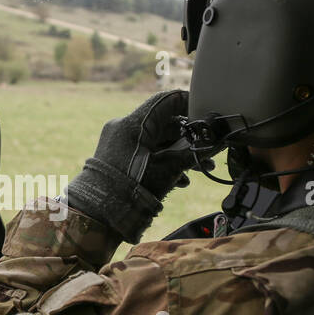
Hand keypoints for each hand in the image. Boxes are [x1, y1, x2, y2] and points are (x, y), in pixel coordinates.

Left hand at [63, 90, 209, 241]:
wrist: (98, 214)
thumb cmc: (131, 191)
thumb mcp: (168, 171)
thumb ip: (193, 154)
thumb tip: (215, 145)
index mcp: (134, 124)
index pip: (166, 100)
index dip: (190, 103)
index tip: (206, 114)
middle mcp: (123, 127)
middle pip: (163, 123)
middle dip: (188, 138)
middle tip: (207, 149)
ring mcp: (118, 142)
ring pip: (156, 140)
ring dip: (178, 152)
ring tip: (198, 169)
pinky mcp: (116, 156)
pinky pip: (144, 152)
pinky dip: (162, 160)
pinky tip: (179, 179)